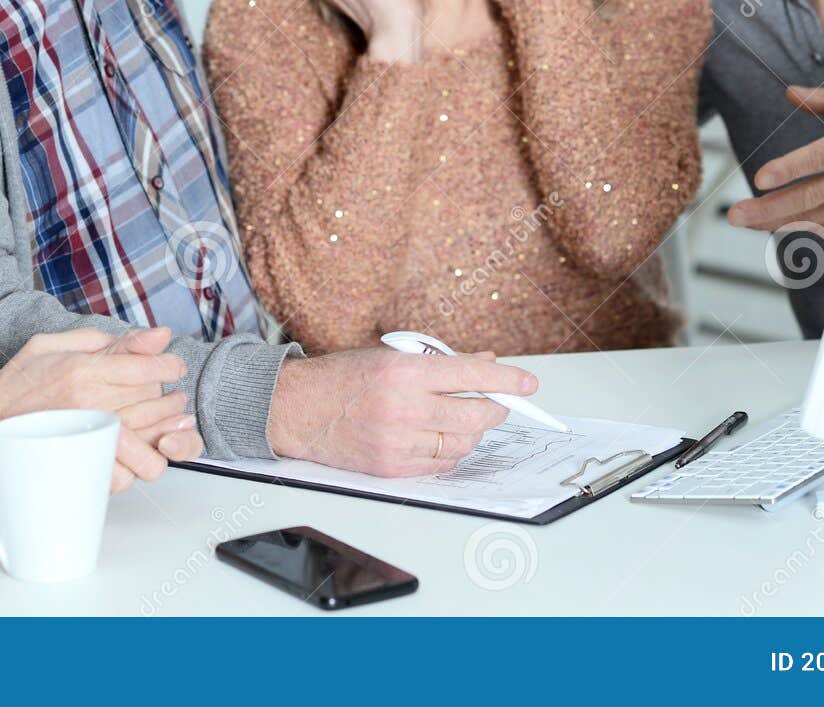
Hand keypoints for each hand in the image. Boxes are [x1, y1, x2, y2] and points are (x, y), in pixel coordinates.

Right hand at [0, 327, 188, 489]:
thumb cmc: (21, 380)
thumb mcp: (57, 344)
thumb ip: (110, 340)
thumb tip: (160, 335)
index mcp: (83, 370)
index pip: (146, 368)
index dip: (169, 366)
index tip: (174, 369)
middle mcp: (86, 404)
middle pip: (152, 403)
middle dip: (170, 400)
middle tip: (173, 398)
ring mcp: (83, 438)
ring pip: (145, 447)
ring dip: (161, 437)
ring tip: (164, 428)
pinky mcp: (77, 466)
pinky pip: (122, 477)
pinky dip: (134, 469)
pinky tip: (135, 454)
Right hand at [266, 346, 538, 476]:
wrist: (295, 410)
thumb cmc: (342, 377)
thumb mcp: (391, 356)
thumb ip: (439, 362)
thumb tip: (484, 366)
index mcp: (402, 372)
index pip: (470, 376)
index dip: (506, 381)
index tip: (528, 384)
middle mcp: (403, 409)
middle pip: (474, 418)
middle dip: (494, 410)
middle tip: (497, 404)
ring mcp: (397, 443)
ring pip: (461, 445)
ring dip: (472, 433)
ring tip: (460, 419)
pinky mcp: (390, 468)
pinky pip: (439, 465)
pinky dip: (449, 452)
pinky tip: (440, 437)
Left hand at [725, 86, 823, 238]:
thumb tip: (790, 92)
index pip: (820, 158)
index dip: (790, 168)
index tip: (761, 177)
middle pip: (809, 196)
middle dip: (770, 208)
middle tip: (735, 214)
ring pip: (810, 218)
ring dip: (771, 221)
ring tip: (739, 219)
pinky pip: (818, 229)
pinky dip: (788, 228)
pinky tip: (762, 225)